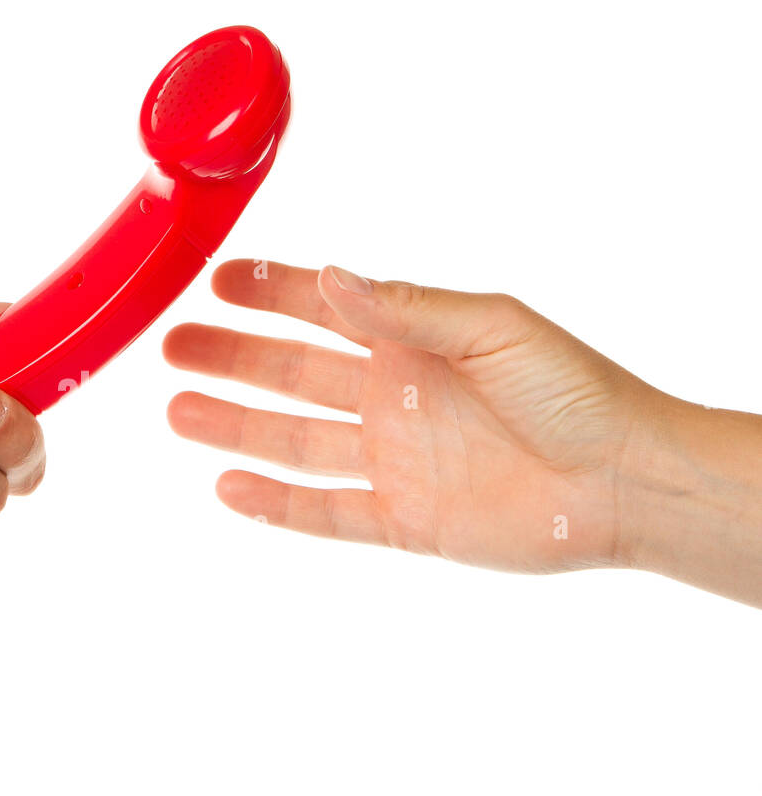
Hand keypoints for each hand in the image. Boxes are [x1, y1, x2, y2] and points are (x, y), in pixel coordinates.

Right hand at [163, 260, 761, 595]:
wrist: (622, 483)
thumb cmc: (574, 393)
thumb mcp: (492, 327)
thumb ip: (408, 307)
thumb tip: (334, 277)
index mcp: (413, 342)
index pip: (323, 311)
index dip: (269, 294)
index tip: (216, 282)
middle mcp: (392, 397)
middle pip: (291, 374)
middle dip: (232, 357)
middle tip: (173, 345)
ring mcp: (392, 459)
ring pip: (294, 441)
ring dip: (236, 426)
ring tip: (178, 411)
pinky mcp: (403, 518)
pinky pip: (326, 511)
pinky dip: (276, 504)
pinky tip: (230, 486)